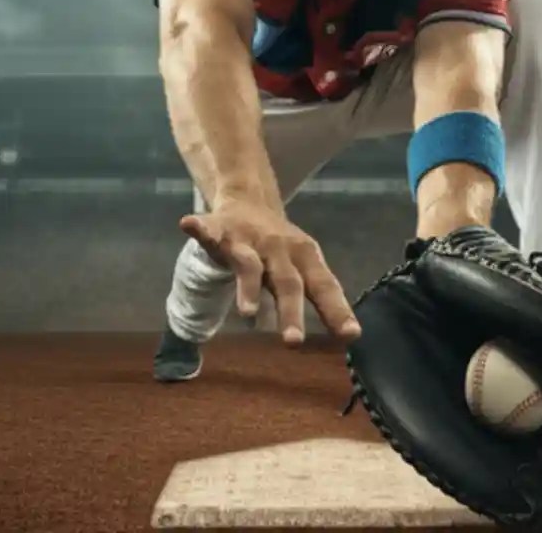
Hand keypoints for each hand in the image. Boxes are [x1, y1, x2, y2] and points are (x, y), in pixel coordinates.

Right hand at [178, 200, 360, 346]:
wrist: (250, 199)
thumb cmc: (282, 249)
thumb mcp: (304, 268)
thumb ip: (323, 300)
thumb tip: (353, 336)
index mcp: (305, 258)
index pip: (324, 286)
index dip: (337, 310)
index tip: (351, 336)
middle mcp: (279, 250)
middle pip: (287, 283)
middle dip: (290, 312)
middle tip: (293, 342)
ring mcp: (248, 240)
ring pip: (249, 266)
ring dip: (248, 289)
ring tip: (247, 314)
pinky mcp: (219, 229)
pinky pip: (208, 230)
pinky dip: (199, 228)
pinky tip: (187, 225)